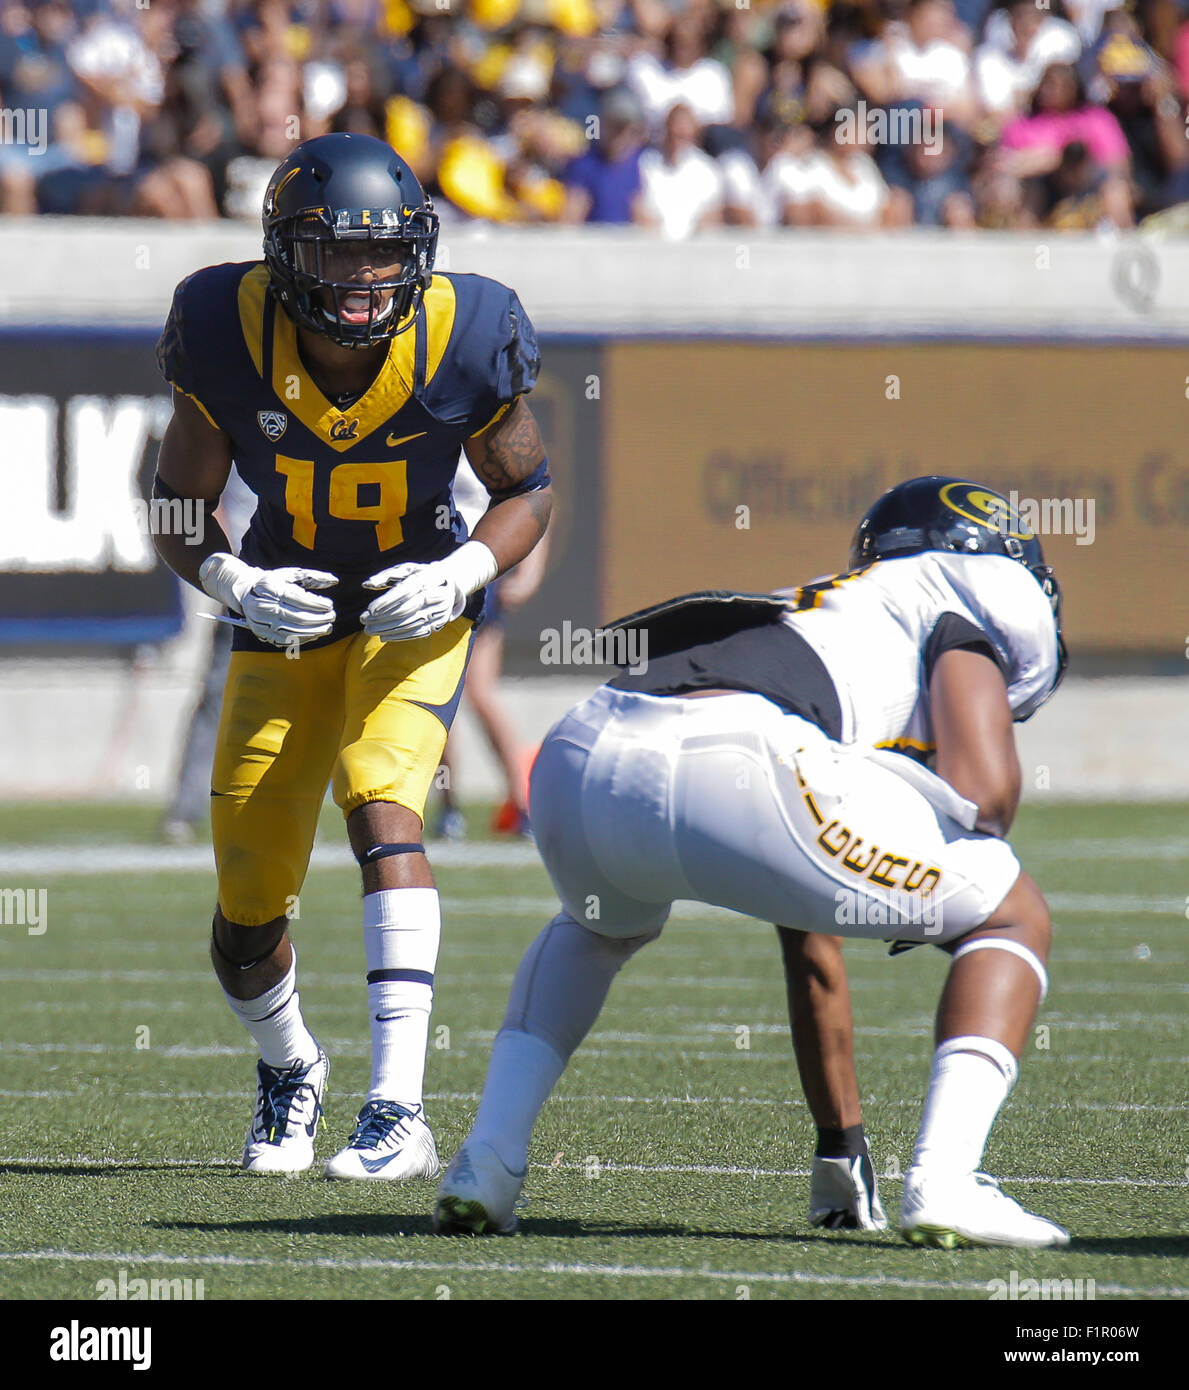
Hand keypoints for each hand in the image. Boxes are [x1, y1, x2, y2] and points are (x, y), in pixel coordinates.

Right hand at [199, 552, 336, 647]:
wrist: (246, 592)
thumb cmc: (274, 582)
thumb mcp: (290, 574)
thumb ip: (313, 577)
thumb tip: (335, 580)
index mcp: (270, 588)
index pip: (298, 599)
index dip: (317, 604)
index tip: (330, 605)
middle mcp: (263, 605)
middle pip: (298, 617)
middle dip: (319, 619)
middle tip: (333, 617)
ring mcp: (261, 621)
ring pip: (293, 631)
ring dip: (314, 631)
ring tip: (328, 627)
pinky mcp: (261, 633)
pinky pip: (286, 640)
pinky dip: (303, 639)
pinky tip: (315, 634)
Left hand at [360, 560, 466, 641]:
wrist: (451, 583)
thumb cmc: (421, 574)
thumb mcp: (406, 569)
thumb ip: (385, 575)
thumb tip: (365, 585)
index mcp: (427, 579)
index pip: (405, 592)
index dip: (387, 602)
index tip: (370, 609)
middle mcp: (436, 595)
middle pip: (406, 610)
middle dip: (383, 617)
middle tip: (363, 621)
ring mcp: (440, 611)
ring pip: (411, 623)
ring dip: (388, 629)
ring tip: (369, 630)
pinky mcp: (440, 622)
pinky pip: (418, 632)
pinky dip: (399, 636)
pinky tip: (384, 636)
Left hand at [809, 1150, 887, 1230]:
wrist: (836, 1147)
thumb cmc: (853, 1165)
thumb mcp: (861, 1187)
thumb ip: (863, 1208)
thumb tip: (866, 1228)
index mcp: (866, 1206)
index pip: (874, 1226)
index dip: (871, 1231)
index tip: (864, 1228)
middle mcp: (850, 1208)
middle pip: (851, 1230)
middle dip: (848, 1228)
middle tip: (844, 1213)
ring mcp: (834, 1206)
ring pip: (832, 1228)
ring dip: (833, 1224)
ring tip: (833, 1209)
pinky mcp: (818, 1202)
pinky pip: (815, 1221)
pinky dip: (818, 1219)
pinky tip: (824, 1209)